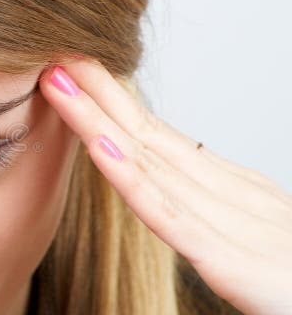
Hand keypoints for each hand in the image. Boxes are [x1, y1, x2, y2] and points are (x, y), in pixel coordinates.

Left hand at [39, 58, 291, 314]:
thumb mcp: (259, 244)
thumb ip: (218, 220)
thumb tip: (174, 193)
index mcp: (229, 191)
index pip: (158, 139)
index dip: (112, 104)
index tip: (73, 73)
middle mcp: (225, 195)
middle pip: (146, 135)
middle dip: (96, 93)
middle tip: (54, 52)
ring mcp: (226, 224)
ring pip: (146, 161)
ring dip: (96, 118)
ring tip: (59, 79)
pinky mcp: (227, 262)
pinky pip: (168, 214)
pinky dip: (131, 178)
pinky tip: (99, 146)